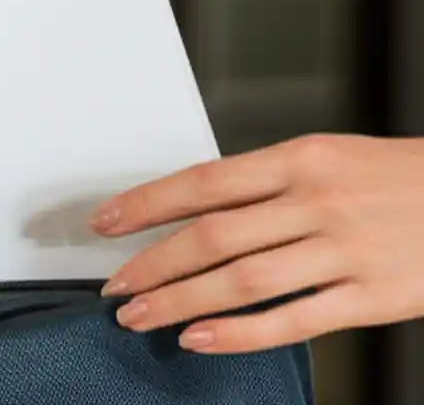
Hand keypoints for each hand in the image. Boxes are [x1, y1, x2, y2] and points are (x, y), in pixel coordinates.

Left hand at [91, 134, 423, 353]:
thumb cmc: (396, 179)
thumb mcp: (329, 158)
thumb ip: (266, 183)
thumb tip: (192, 209)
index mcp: (301, 158)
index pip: (203, 182)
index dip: (146, 204)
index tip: (104, 223)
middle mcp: (318, 201)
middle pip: (212, 236)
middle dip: (152, 264)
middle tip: (115, 287)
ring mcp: (346, 250)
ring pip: (241, 281)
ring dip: (180, 301)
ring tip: (140, 317)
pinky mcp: (373, 297)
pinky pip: (293, 320)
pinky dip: (239, 334)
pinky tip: (199, 340)